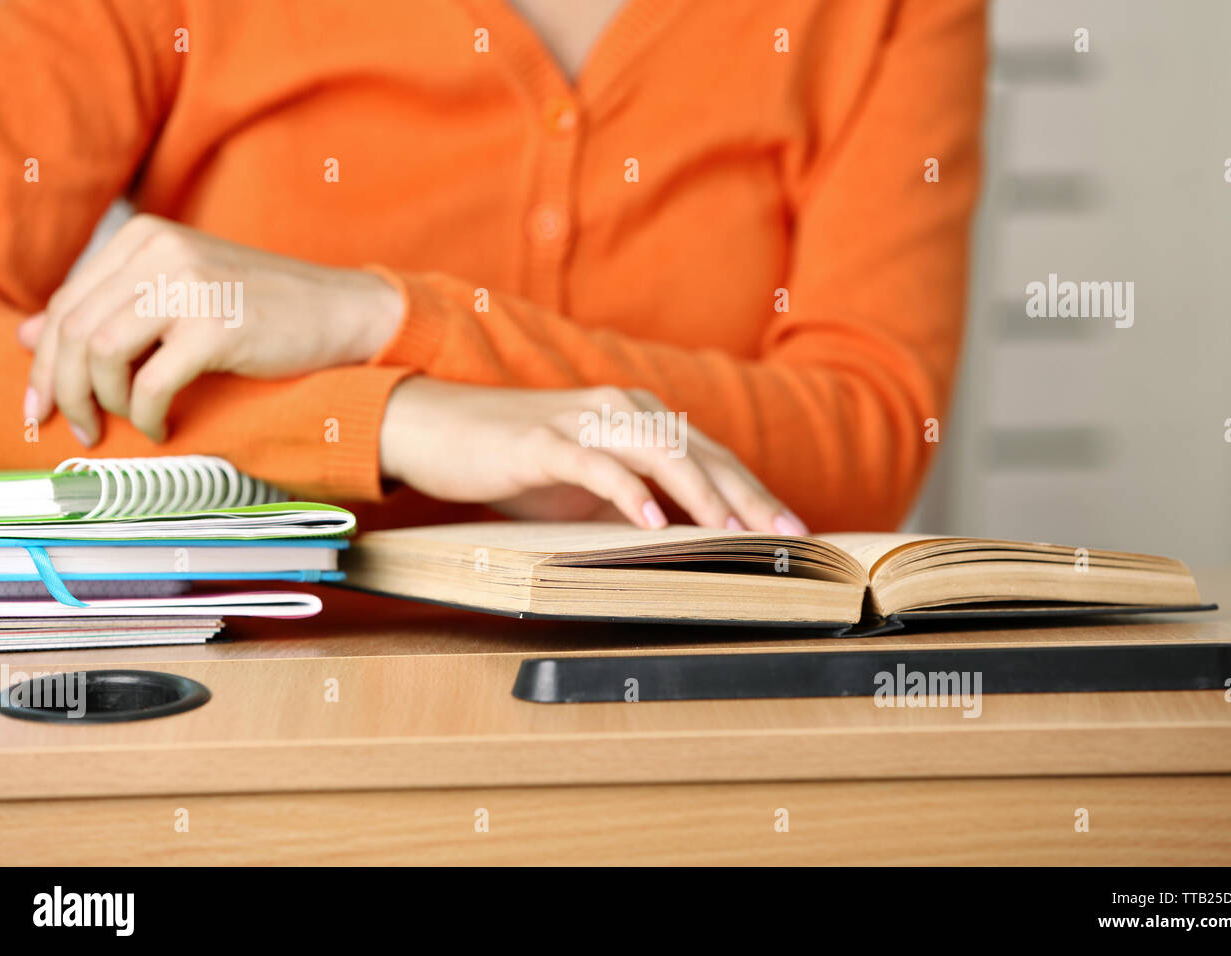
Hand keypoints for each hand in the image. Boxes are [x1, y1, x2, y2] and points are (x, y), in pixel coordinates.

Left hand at [18, 214, 402, 443]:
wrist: (342, 311)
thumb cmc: (267, 308)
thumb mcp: (181, 295)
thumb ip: (112, 308)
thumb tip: (28, 336)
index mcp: (146, 237)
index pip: (67, 303)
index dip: (45, 361)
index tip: (45, 404)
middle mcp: (161, 251)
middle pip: (74, 330)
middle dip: (64, 390)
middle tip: (75, 427)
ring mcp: (189, 286)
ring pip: (100, 354)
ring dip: (101, 403)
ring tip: (121, 425)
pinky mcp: (216, 326)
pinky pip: (151, 382)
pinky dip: (146, 414)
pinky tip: (161, 426)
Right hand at [379, 377, 809, 532]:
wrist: (437, 428)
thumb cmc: (516, 460)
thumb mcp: (586, 486)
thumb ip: (635, 500)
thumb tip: (689, 540)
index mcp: (638, 418)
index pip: (711, 457)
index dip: (755, 492)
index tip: (793, 531)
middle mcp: (621, 410)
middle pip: (700, 454)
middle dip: (748, 497)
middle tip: (787, 537)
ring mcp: (583, 422)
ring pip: (661, 455)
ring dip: (703, 494)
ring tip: (736, 532)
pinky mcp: (544, 441)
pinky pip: (597, 466)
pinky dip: (630, 494)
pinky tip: (655, 524)